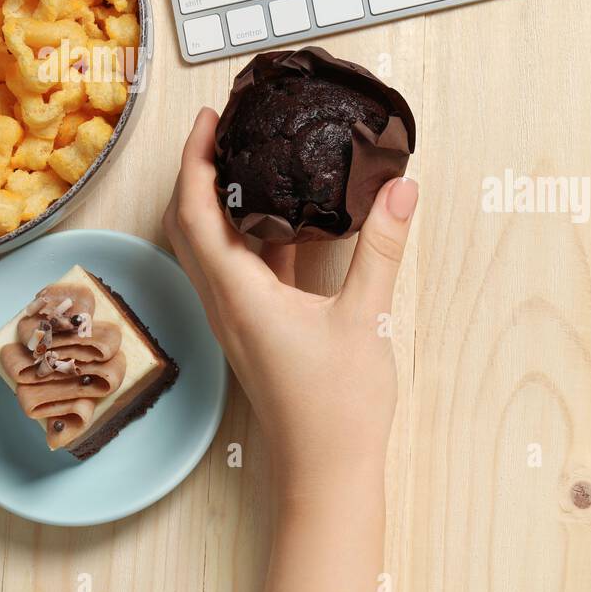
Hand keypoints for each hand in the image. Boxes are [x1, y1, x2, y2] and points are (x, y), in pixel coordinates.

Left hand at [162, 107, 418, 496]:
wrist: (326, 472)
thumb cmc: (337, 406)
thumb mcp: (365, 316)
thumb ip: (380, 249)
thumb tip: (399, 190)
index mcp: (239, 295)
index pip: (196, 212)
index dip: (196, 160)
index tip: (208, 119)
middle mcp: (227, 305)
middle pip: (191, 226)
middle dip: (199, 172)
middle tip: (223, 130)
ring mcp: (240, 321)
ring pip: (214, 249)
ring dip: (223, 203)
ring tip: (253, 162)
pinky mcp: (259, 333)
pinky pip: (244, 272)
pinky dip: (255, 238)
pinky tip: (290, 222)